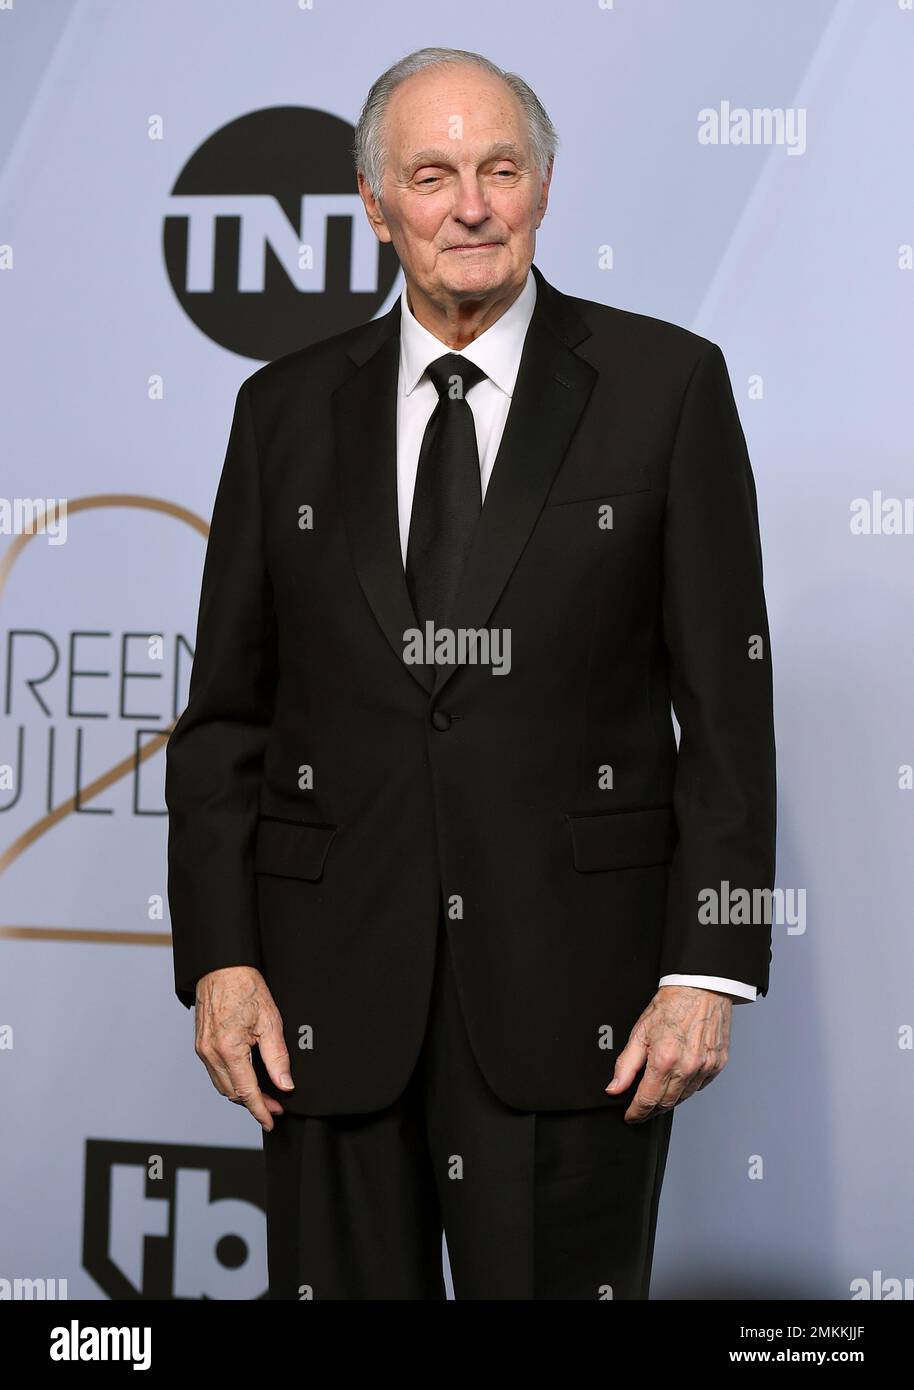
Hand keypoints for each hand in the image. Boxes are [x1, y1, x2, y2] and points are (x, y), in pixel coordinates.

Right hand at [194, 966, 293, 1130]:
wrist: (222, 967)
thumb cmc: (245, 987)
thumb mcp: (270, 1021)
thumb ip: (277, 1057)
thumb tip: (285, 1085)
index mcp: (227, 1049)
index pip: (246, 1091)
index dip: (261, 1110)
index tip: (272, 1121)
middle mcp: (210, 1053)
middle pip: (232, 1093)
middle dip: (254, 1104)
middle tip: (276, 1107)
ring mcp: (202, 1050)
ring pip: (222, 1085)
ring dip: (242, 1094)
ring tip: (264, 1096)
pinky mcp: (201, 1045)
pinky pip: (216, 1073)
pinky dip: (231, 1081)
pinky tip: (247, 1078)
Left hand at [605, 985, 731, 1122]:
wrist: (701, 988)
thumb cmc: (672, 1005)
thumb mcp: (639, 1032)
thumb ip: (626, 1065)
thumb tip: (614, 1088)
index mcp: (665, 1060)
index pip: (647, 1100)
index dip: (636, 1113)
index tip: (630, 1117)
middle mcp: (687, 1068)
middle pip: (666, 1104)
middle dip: (651, 1111)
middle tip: (640, 1110)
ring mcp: (705, 1068)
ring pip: (683, 1098)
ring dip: (668, 1101)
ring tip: (657, 1096)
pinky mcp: (717, 1065)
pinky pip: (699, 1087)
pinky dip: (686, 1089)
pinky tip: (677, 1081)